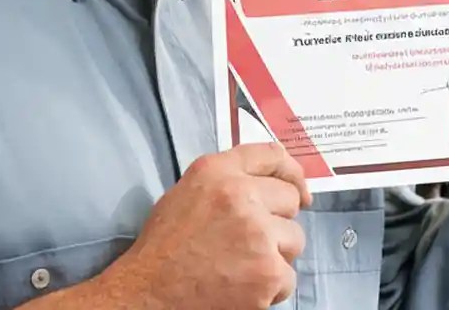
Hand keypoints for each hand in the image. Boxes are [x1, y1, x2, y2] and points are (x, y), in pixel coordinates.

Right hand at [103, 143, 311, 309]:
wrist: (148, 293)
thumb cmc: (164, 249)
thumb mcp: (187, 194)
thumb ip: (226, 181)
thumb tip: (269, 184)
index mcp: (216, 172)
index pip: (271, 155)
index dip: (292, 172)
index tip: (300, 189)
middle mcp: (240, 195)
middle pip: (290, 198)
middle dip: (278, 221)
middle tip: (253, 241)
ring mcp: (258, 234)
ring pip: (295, 239)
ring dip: (276, 254)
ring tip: (242, 265)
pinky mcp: (268, 272)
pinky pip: (289, 277)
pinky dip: (271, 287)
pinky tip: (243, 288)